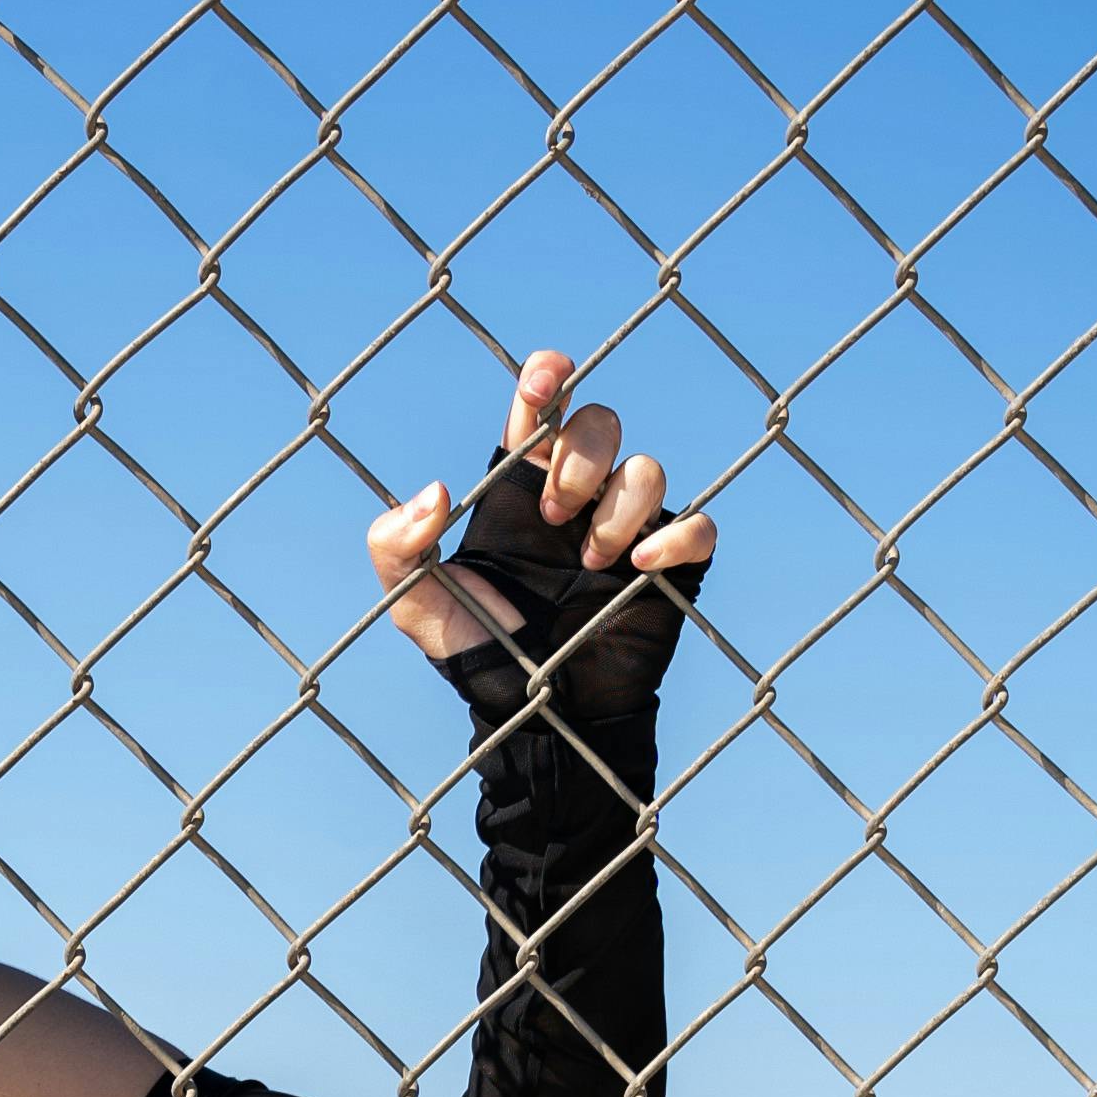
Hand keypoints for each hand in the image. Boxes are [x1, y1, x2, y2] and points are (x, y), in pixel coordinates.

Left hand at [368, 350, 713, 673]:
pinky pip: (698, 525)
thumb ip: (398, 547)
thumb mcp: (416, 605)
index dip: (549, 376)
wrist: (534, 719)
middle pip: (601, 422)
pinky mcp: (671, 567)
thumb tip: (435, 493)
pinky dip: (677, 536)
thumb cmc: (477, 654)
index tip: (541, 387)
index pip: (544, 404)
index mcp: (523, 487)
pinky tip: (640, 566)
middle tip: (553, 518)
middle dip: (579, 458)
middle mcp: (581, 495)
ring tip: (590, 562)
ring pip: (649, 468)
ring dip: (619, 508)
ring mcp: (629, 528)